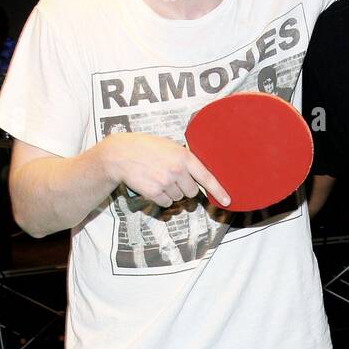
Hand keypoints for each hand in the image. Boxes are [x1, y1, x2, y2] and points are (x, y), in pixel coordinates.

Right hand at [102, 131, 229, 208]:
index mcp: (183, 156)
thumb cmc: (146, 148)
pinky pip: (166, 203)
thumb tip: (198, 176)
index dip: (218, 191)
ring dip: (171, 192)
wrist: (121, 154)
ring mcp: (165, 182)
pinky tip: (152, 185)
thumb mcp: (169, 146)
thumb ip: (184, 159)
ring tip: (158, 177)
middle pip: (192, 192)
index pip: (206, 177)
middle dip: (184, 188)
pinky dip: (160, 198)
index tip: (227, 201)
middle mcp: (177, 170)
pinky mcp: (154, 193)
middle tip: (171, 177)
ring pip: (178, 198)